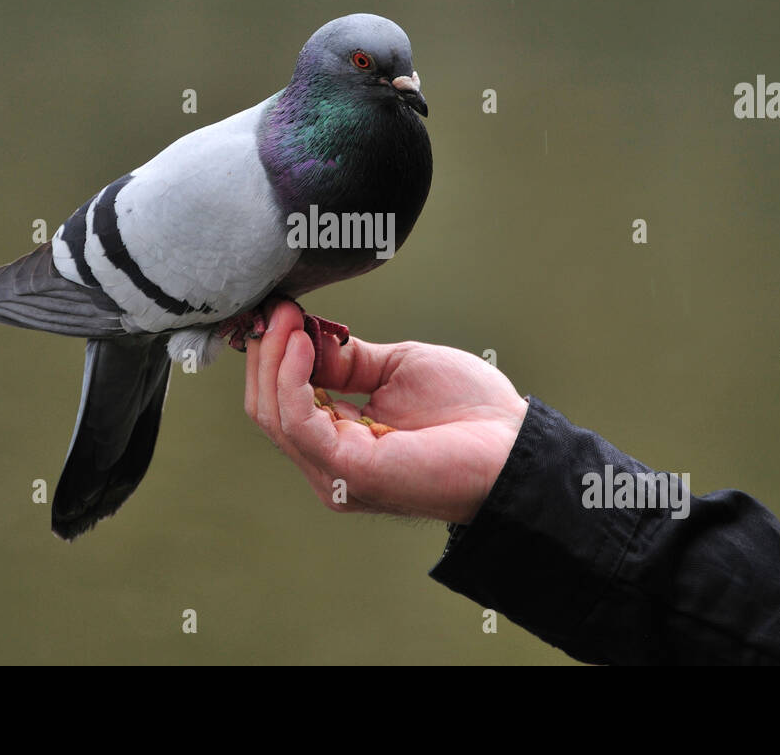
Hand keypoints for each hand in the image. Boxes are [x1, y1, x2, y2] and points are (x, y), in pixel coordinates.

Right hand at [244, 300, 527, 523]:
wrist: (513, 445)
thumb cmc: (470, 412)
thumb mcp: (396, 368)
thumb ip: (347, 360)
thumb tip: (302, 336)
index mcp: (341, 443)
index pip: (281, 401)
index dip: (274, 353)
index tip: (279, 307)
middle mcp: (329, 464)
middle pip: (267, 408)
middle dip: (267, 351)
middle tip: (277, 306)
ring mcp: (335, 472)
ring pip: (273, 413)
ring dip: (274, 357)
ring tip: (286, 317)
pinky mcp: (347, 470)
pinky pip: (298, 420)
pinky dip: (290, 377)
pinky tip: (301, 343)